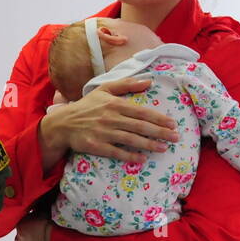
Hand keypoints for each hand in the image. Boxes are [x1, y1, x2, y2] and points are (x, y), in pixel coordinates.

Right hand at [41, 76, 179, 165]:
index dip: (159, 118)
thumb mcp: (104, 89)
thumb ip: (126, 84)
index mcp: (114, 104)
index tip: (173, 123)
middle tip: (176, 137)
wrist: (63, 123)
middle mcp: (111, 118)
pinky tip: (142, 159)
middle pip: (140, 126)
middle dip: (160, 132)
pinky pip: (116, 152)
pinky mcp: (96, 146)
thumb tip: (149, 81)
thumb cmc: (86, 106)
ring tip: (164, 148)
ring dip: (149, 144)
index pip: (142, 111)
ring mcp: (103, 133)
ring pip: (131, 139)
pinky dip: (130, 156)